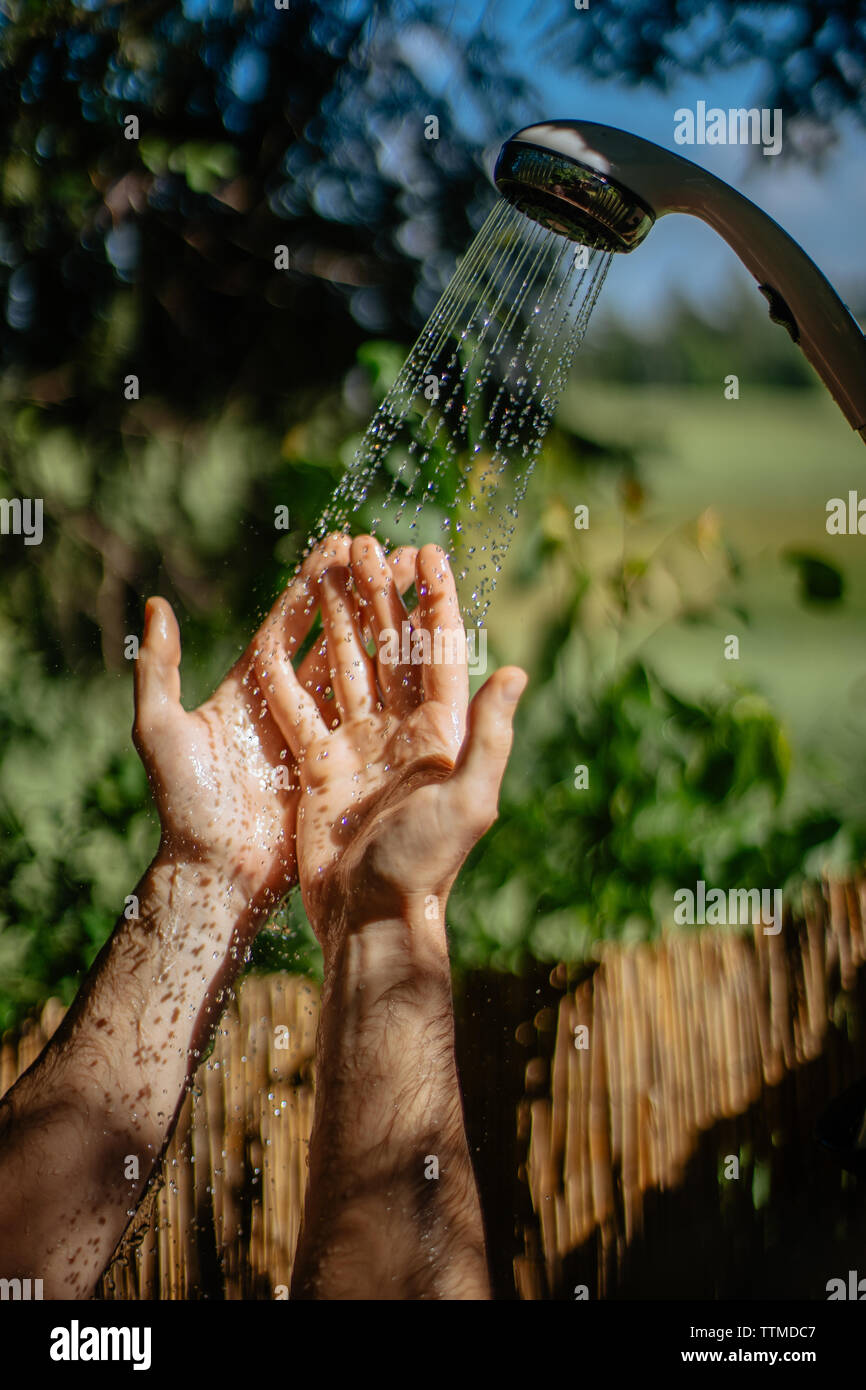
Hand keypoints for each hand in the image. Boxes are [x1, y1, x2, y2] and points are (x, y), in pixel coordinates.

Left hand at [131, 533, 414, 927]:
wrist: (218, 872)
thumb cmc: (186, 804)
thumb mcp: (161, 731)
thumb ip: (158, 669)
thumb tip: (156, 606)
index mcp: (249, 689)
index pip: (285, 623)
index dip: (310, 585)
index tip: (337, 544)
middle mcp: (286, 707)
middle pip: (328, 638)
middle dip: (357, 596)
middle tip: (387, 557)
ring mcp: (316, 736)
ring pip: (355, 673)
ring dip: (381, 634)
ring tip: (412, 595)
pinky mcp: (337, 767)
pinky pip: (368, 721)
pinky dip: (392, 690)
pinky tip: (418, 663)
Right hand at [254, 535, 526, 964]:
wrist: (370, 920)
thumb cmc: (425, 865)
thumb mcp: (468, 799)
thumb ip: (489, 735)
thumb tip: (517, 671)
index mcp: (441, 733)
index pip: (441, 652)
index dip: (435, 602)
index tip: (427, 553)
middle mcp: (402, 732)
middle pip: (390, 648)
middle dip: (380, 595)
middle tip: (365, 545)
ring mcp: (359, 746)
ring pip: (346, 667)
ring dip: (337, 619)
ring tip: (325, 569)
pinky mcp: (320, 766)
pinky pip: (301, 710)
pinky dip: (288, 676)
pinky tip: (274, 637)